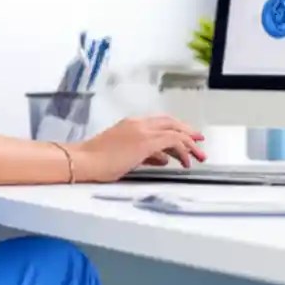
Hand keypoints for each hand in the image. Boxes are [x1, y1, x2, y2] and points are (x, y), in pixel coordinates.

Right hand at [71, 115, 205, 182]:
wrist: (84, 160)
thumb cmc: (98, 161)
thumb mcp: (126, 156)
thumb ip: (146, 154)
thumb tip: (163, 158)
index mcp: (132, 124)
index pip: (161, 123)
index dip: (177, 128)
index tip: (188, 137)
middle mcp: (139, 123)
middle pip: (172, 122)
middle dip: (188, 132)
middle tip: (200, 142)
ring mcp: (143, 131)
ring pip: (175, 130)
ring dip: (189, 143)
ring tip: (199, 156)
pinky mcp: (146, 141)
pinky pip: (173, 141)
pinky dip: (183, 150)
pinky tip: (186, 161)